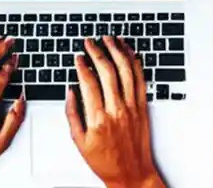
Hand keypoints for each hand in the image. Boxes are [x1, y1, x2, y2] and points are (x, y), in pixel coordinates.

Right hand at [67, 37, 164, 187]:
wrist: (131, 173)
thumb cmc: (104, 161)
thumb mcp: (79, 141)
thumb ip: (72, 114)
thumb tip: (70, 90)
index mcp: (98, 118)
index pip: (89, 82)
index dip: (82, 65)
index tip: (78, 56)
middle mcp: (117, 109)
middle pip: (107, 71)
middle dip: (97, 52)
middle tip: (90, 42)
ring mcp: (132, 106)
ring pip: (126, 70)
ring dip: (118, 51)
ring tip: (110, 39)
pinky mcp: (142, 106)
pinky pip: (140, 79)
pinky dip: (135, 62)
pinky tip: (129, 53)